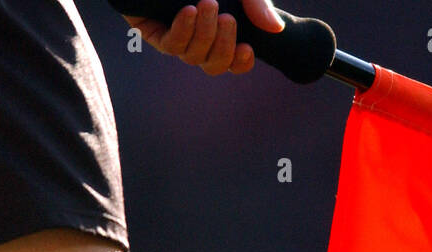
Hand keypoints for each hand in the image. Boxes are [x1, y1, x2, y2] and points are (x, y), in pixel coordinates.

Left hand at [124, 0, 285, 75]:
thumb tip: (276, 29)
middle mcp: (200, 41)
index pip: (234, 63)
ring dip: (205, 34)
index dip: (241, 64)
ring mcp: (178, 39)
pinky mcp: (155, 33)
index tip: (247, 48)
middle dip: (224, 46)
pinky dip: (183, 31)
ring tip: (209, 4)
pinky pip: (171, 46)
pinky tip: (190, 12)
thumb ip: (257, 6)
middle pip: (215, 65)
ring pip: (194, 57)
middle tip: (228, 17)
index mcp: (220, 34)